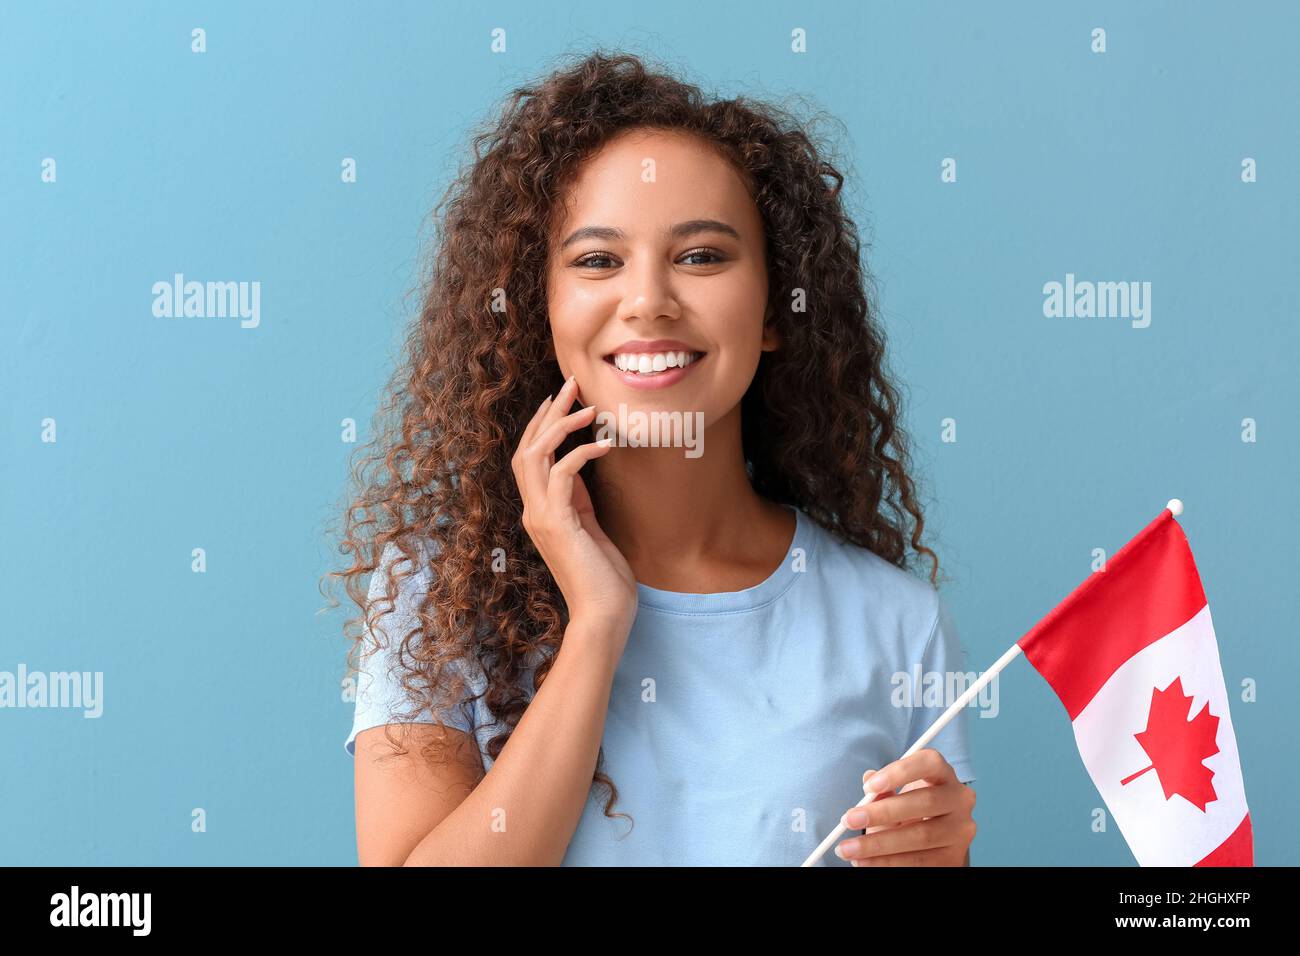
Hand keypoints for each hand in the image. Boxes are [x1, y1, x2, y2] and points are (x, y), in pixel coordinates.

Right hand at [511, 374, 637, 637]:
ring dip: (562, 425)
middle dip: (548, 412)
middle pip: (527, 448)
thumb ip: (580, 500)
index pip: (530, 457)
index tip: (560, 399)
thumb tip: (581, 467)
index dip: (541, 425)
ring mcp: (541, 517)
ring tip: (589, 406)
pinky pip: (561, 473)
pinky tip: (603, 444)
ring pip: (536, 455)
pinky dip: (581, 453)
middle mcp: (532, 511)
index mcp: (539, 511)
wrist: (603, 615)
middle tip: (572, 384)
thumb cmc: (604, 578)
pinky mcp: (557, 523)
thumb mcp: (591, 529)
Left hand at [834, 748, 975, 866]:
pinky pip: (919, 861)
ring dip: (879, 844)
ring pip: (921, 836)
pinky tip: (865, 862)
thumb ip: (882, 790)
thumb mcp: (896, 796)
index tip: (869, 787)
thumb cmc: (909, 810)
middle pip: (925, 801)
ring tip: (849, 848)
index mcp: (943, 774)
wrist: (932, 842)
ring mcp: (960, 830)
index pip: (929, 762)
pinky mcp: (954, 857)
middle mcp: (959, 799)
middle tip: (849, 820)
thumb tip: (868, 780)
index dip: (900, 771)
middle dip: (882, 812)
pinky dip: (888, 863)